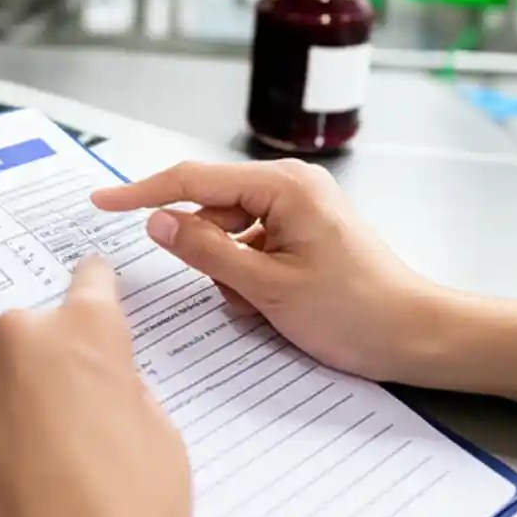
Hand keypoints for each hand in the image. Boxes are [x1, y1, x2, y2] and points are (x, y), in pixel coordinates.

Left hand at [0, 257, 191, 516]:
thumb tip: (101, 381)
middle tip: (67, 424)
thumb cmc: (127, 510)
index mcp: (86, 331)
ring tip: (29, 460)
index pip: (91, 281)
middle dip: (47, 368)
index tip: (90, 286)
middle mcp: (18, 337)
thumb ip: (124, 387)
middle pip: (33, 336)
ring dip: (3, 401)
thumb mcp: (160, 438)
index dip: (95, 289)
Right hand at [92, 160, 450, 381]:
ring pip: (229, 237)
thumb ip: (206, 251)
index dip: (142, 193)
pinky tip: (277, 306)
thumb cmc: (354, 311)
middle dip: (211, 258)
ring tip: (269, 307)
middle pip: (212, 212)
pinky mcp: (302, 234)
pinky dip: (250, 280)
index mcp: (283, 185)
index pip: (193, 181)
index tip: (100, 202)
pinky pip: (251, 250)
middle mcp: (289, 187)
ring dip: (233, 276)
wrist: (417, 335)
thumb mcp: (268, 287)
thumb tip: (157, 221)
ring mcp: (297, 210)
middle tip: (242, 297)